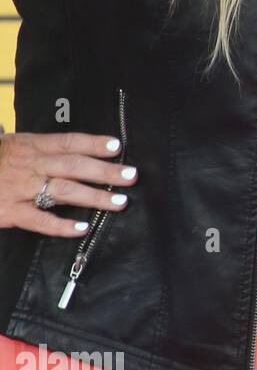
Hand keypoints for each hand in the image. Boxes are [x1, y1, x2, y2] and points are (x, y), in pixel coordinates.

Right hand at [0, 129, 136, 236]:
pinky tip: (82, 228)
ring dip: (94, 196)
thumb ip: (43, 147)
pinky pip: (40, 220)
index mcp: (33, 145)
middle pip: (74, 165)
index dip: (95, 143)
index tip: (119, 146)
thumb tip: (77, 149)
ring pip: (63, 190)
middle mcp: (31, 164)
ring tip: (118, 202)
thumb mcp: (16, 144)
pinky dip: (62, 225)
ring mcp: (21, 189)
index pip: (70, 141)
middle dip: (106, 171)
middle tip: (132, 176)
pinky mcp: (11, 212)